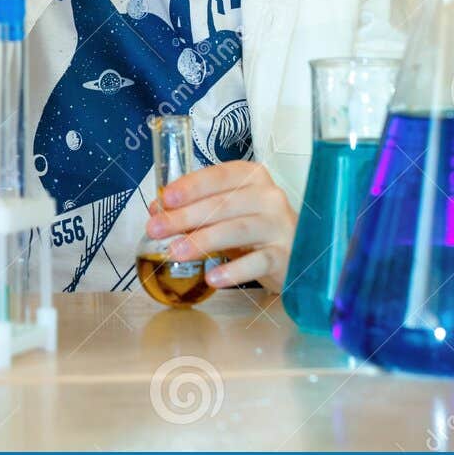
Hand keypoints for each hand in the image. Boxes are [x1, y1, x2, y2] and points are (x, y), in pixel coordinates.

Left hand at [144, 162, 296, 292]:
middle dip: (186, 216)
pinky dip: (233, 270)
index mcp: (252, 178)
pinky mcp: (284, 256)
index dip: (192, 186)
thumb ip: (194, 209)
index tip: (165, 198)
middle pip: (223, 203)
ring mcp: (279, 226)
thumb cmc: (255, 229)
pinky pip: (257, 262)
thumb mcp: (225, 214)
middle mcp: (269, 197)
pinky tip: (212, 279)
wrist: (296, 255)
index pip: (219, 175)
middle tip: (156, 229)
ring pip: (238, 229)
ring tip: (176, 252)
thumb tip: (158, 210)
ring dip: (203, 240)